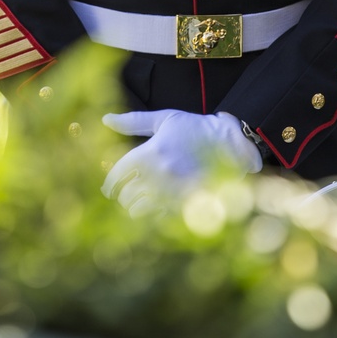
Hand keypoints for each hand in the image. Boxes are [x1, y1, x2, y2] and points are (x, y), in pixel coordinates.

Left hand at [101, 109, 261, 214]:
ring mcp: (172, 192)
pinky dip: (154, 214)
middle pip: (125, 196)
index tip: (108, 189)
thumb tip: (106, 119)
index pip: (117, 175)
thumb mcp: (164, 119)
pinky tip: (157, 206)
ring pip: (138, 211)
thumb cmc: (195, 128)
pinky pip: (159, 218)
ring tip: (140, 202)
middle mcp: (157, 175)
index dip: (109, 184)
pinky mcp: (185, 204)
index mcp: (148, 153)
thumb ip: (133, 121)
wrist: (231, 144)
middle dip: (123, 196)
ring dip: (136, 207)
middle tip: (126, 194)